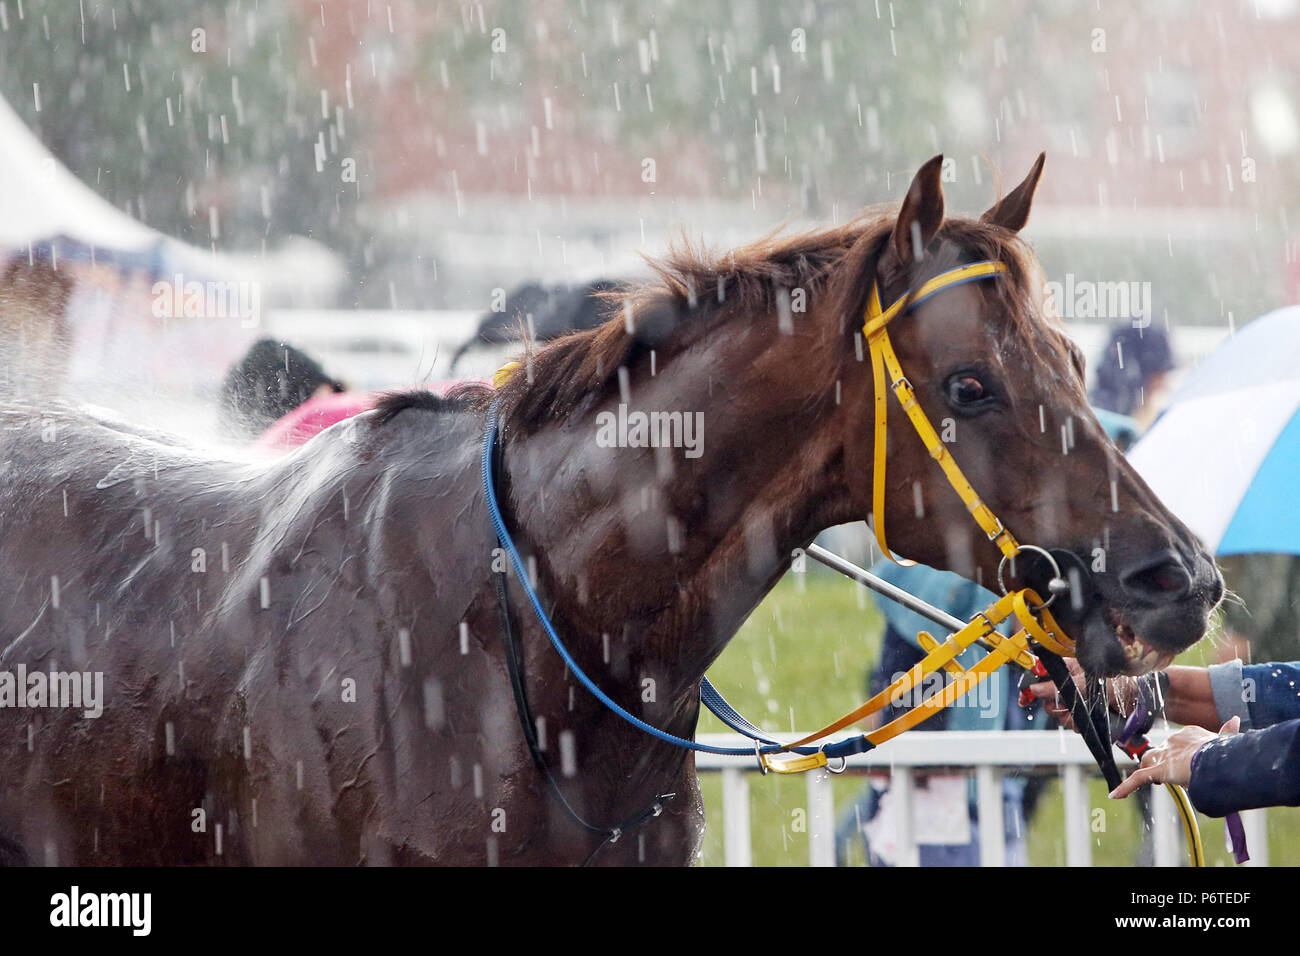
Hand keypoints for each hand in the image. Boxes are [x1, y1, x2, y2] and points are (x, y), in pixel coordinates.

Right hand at [1024, 658, 1139, 729]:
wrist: (1144, 702)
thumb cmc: (1122, 683)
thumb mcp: (1090, 682)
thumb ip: (1062, 687)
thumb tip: (1036, 688)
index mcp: (1069, 668)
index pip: (1041, 673)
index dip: (1031, 684)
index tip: (1025, 696)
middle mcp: (1069, 684)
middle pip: (1045, 697)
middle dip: (1054, 705)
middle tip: (1066, 706)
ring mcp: (1076, 701)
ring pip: (1057, 712)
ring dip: (1068, 716)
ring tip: (1084, 713)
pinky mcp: (1084, 716)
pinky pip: (1070, 723)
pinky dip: (1078, 725)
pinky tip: (1090, 720)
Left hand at [1108, 717, 1239, 798]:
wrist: (1217, 759)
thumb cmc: (1225, 752)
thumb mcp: (1227, 741)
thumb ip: (1229, 731)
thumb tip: (1236, 719)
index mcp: (1189, 734)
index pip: (1178, 743)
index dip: (1180, 754)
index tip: (1187, 764)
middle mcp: (1173, 742)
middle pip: (1161, 751)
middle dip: (1163, 762)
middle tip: (1174, 774)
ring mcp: (1164, 756)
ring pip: (1148, 761)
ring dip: (1149, 770)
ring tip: (1157, 780)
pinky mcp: (1157, 770)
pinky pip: (1137, 778)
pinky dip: (1126, 786)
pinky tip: (1116, 795)